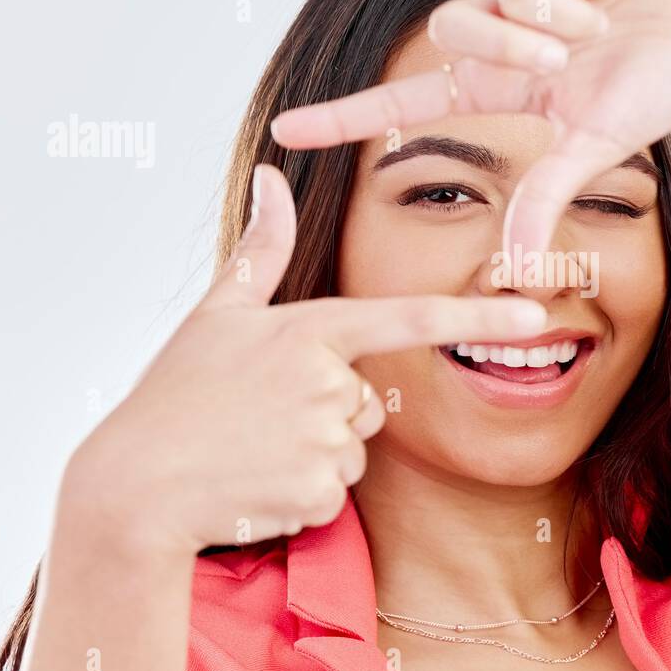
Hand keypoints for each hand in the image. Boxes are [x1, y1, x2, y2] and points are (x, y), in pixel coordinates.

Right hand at [60, 164, 547, 559]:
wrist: (134, 487)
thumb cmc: (175, 393)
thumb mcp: (217, 315)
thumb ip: (262, 249)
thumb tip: (272, 177)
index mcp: (310, 331)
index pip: (410, 319)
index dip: (479, 317)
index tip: (536, 314)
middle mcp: (328, 382)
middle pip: (368, 400)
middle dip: (329, 409)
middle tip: (260, 415)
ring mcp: (326, 440)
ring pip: (354, 448)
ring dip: (315, 452)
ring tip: (254, 448)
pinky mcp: (321, 493)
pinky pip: (336, 491)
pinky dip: (303, 491)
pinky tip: (257, 481)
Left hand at [267, 0, 670, 257]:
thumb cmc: (654, 93)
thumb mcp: (595, 148)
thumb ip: (547, 198)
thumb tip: (514, 271)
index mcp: (502, 86)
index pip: (408, 99)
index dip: (348, 116)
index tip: (286, 132)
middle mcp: (508, 35)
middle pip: (455, 30)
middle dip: (511, 46)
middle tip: (568, 60)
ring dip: (562, 15)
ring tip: (607, 23)